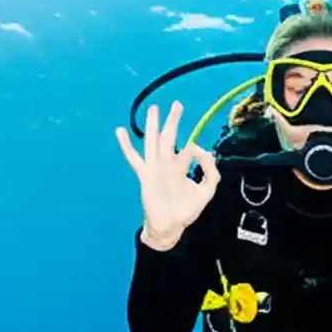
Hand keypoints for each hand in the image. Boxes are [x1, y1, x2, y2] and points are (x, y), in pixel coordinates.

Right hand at [115, 101, 221, 251]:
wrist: (170, 226)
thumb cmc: (187, 210)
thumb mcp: (206, 190)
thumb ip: (210, 171)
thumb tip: (203, 151)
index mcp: (181, 166)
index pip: (188, 148)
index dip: (195, 145)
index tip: (197, 147)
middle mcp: (167, 163)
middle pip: (169, 137)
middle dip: (173, 121)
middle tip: (177, 104)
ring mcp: (155, 167)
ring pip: (153, 142)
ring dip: (152, 125)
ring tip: (153, 109)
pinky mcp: (144, 175)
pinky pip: (134, 158)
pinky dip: (126, 145)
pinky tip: (120, 131)